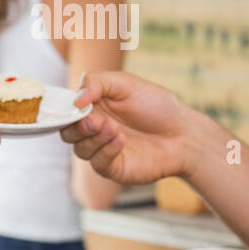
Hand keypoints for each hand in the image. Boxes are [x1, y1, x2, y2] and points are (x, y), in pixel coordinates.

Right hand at [60, 71, 197, 184]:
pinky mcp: (113, 167)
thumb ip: (97, 82)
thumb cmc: (157, 106)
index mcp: (93, 106)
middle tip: (94, 120)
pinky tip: (121, 140)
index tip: (75, 106)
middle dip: (76, 127)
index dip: (65, 109)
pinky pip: (97, 163)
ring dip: (94, 138)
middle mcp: (94, 129)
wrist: (183, 133)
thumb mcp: (126, 83)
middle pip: (67, 133)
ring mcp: (102, 149)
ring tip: (114, 128)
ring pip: (79, 149)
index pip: (65, 110)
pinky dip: (106, 150)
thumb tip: (75, 99)